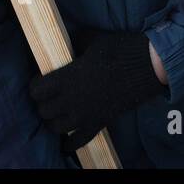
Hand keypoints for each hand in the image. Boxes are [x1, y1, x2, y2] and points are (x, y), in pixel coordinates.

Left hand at [28, 29, 165, 154]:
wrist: (148, 66)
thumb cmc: (120, 49)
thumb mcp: (93, 40)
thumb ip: (76, 44)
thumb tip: (69, 45)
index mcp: (67, 78)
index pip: (37, 90)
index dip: (36, 86)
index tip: (41, 81)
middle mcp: (72, 100)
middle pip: (44, 111)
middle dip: (44, 104)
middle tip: (50, 97)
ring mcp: (85, 114)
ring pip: (56, 127)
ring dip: (54, 121)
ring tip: (58, 113)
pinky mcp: (99, 122)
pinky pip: (79, 141)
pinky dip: (70, 143)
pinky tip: (66, 143)